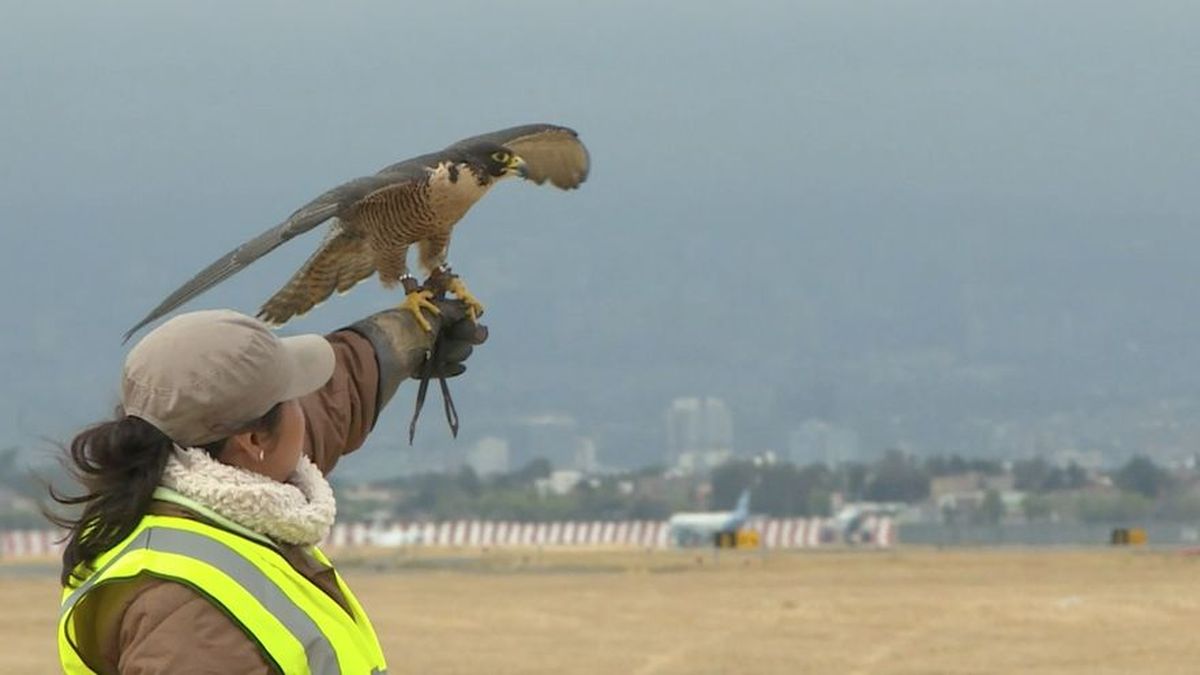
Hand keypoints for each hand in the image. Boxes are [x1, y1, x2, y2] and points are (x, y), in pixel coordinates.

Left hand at [344, 300, 487, 412]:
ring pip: (445, 351)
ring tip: (450, 358)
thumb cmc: (403, 332)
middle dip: (463, 336)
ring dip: (454, 353)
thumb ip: (454, 312)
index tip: (479, 326)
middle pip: (451, 332)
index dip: (466, 319)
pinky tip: (457, 369)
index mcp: (420, 308)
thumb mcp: (432, 315)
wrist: (374, 361)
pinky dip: (446, 368)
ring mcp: (414, 348)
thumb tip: (475, 309)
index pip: (451, 312)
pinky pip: (434, 367)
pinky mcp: (411, 368)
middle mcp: (417, 325)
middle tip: (475, 340)